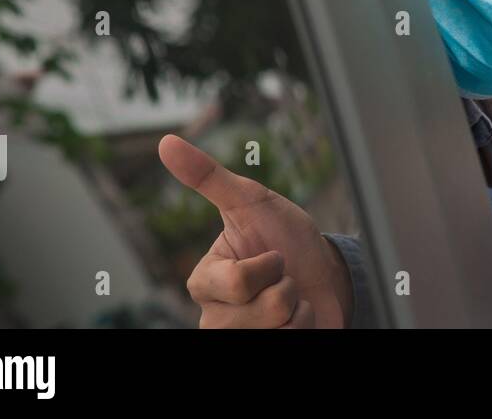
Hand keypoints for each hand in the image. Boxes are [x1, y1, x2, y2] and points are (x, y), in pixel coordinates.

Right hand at [159, 134, 351, 327]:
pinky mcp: (266, 348)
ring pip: (277, 328)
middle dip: (286, 288)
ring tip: (290, 299)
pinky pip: (293, 341)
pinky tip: (298, 320)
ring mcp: (239, 337)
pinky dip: (306, 327)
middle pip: (260, 310)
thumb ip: (208, 176)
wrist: (326, 272)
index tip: (272, 255)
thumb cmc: (285, 236)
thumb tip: (165, 142)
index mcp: (204, 280)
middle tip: (282, 277)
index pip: (237, 283)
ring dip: (298, 309)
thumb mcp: (250, 201)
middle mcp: (214, 316)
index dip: (268, 266)